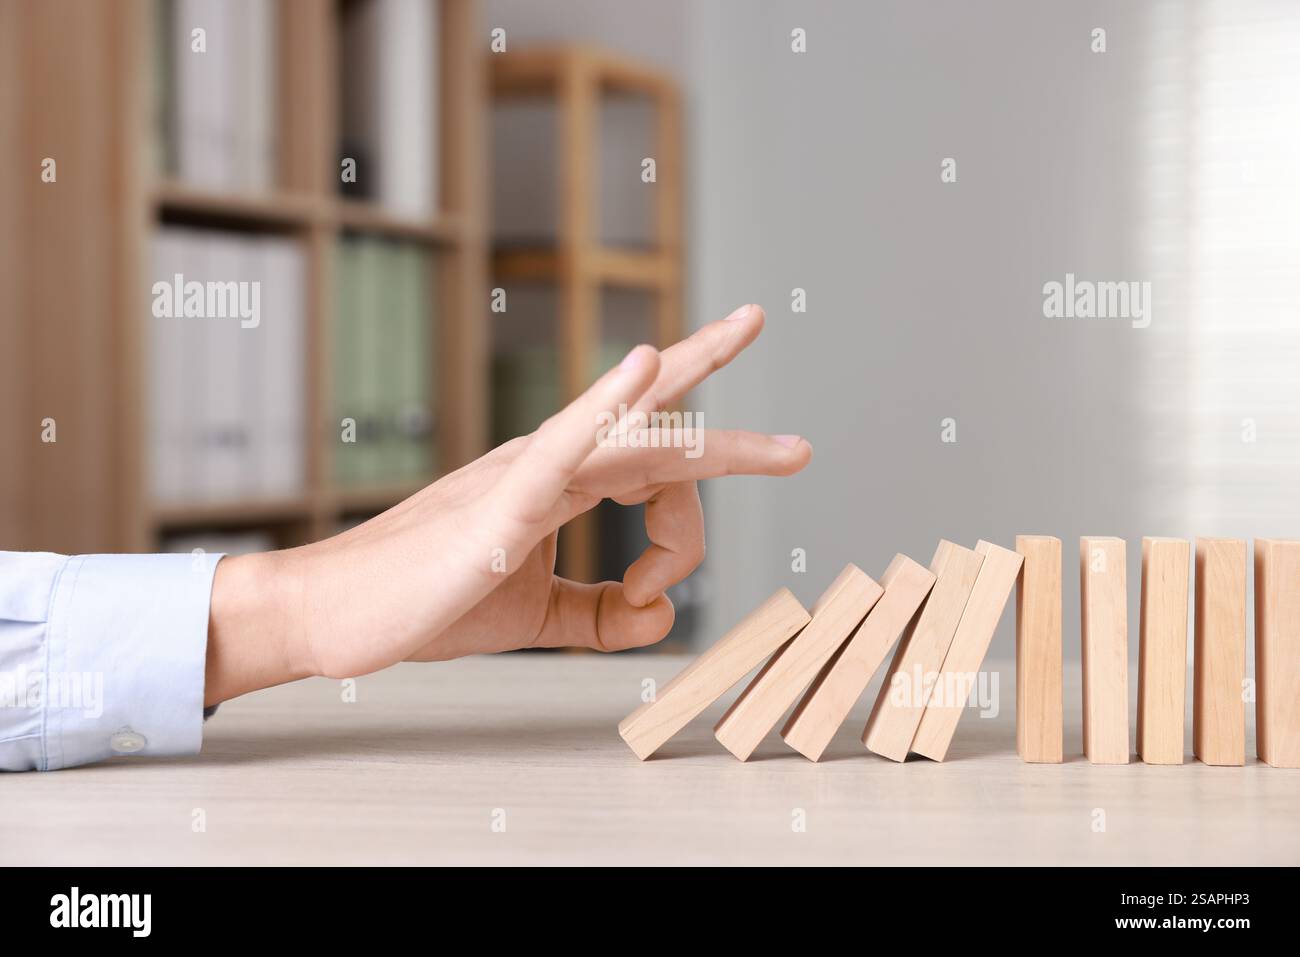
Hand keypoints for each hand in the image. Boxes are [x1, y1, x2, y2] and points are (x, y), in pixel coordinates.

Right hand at [204, 304, 810, 704]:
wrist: (337, 613)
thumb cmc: (427, 599)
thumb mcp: (538, 613)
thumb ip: (602, 613)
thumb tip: (665, 617)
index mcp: (561, 480)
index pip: (658, 474)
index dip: (685, 537)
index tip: (655, 592)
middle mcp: (551, 460)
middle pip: (655, 419)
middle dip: (721, 392)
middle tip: (772, 366)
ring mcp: (525, 474)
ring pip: (629, 428)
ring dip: (696, 380)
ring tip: (746, 328)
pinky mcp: (498, 505)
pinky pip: (560, 449)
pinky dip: (605, 405)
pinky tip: (644, 365)